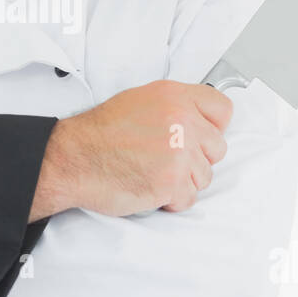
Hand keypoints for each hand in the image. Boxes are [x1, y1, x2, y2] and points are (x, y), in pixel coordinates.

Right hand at [32, 79, 232, 218]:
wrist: (75, 158)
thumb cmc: (101, 133)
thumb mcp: (140, 101)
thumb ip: (175, 108)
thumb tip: (201, 122)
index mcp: (174, 96)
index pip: (222, 109)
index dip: (213, 127)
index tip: (200, 137)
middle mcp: (181, 119)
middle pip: (217, 148)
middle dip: (196, 159)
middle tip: (166, 160)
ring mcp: (179, 151)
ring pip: (204, 177)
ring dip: (182, 181)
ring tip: (153, 173)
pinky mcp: (171, 181)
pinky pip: (189, 198)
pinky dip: (171, 200)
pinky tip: (150, 187)